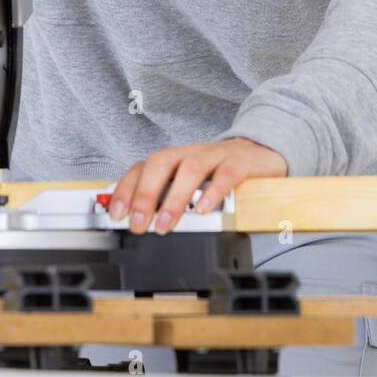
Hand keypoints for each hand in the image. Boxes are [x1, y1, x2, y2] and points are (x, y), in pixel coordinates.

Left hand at [108, 138, 288, 234]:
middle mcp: (190, 153)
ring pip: (190, 169)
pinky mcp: (240, 162)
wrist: (260, 151)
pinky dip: (212, 192)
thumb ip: (169, 198)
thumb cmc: (218, 171)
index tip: (117, 214)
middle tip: (138, 224)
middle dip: (145, 194)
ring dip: (174, 198)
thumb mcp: (190, 183)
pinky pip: (225, 174)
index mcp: (174, 159)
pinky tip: (204, 209)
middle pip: (160, 163)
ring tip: (166, 224)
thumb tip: (143, 225)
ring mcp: (215, 156)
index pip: (142, 167)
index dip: (126, 189)